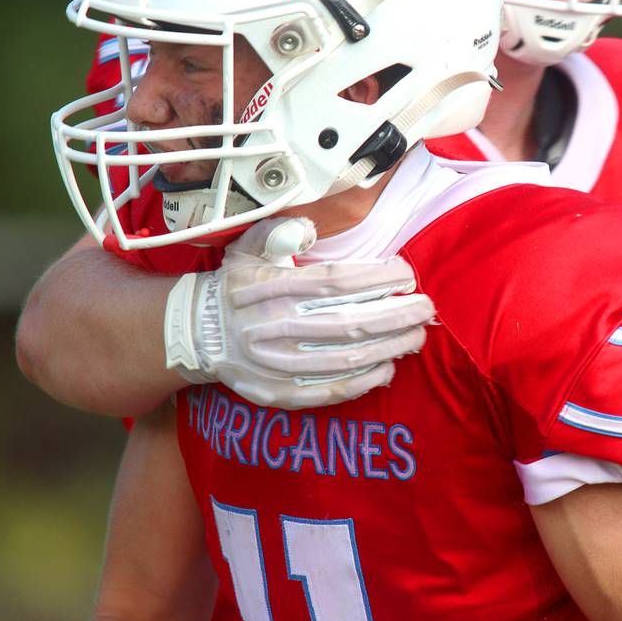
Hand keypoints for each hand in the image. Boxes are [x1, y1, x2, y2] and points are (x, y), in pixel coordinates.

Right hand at [164, 217, 436, 408]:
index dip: (378, 277)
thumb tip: (310, 228)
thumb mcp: (248, 246)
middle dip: (396, 315)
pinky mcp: (278, 392)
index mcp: (273, 287)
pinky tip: (388, 368)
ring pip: (346, 358)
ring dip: (389, 348)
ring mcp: (277, 364)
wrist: (195, 333)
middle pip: (349, 322)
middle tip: (426, 308)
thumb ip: (280, 231)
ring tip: (417, 335)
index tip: (406, 273)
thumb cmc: (236, 286)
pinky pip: (328, 391)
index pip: (336, 281)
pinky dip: (362, 382)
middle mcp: (276, 326)